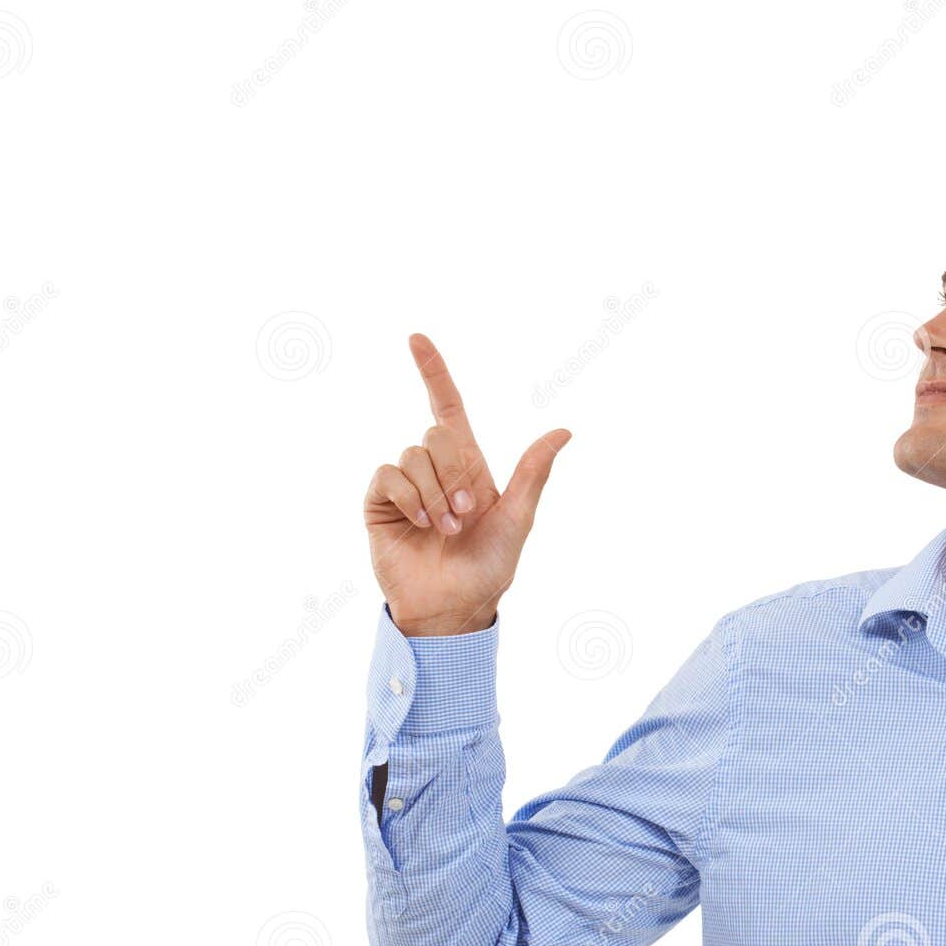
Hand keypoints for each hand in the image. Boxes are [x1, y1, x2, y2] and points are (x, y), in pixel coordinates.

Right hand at [363, 333, 570, 635]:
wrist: (454, 607)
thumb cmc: (489, 567)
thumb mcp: (519, 518)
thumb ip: (534, 472)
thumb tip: (565, 430)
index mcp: (468, 466)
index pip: (446, 407)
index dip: (433, 372)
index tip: (415, 338)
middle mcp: (434, 470)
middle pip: (435, 435)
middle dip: (455, 474)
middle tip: (465, 516)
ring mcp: (405, 486)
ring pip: (413, 455)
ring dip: (435, 495)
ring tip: (446, 529)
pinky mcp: (379, 503)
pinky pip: (389, 475)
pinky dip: (410, 497)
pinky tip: (420, 524)